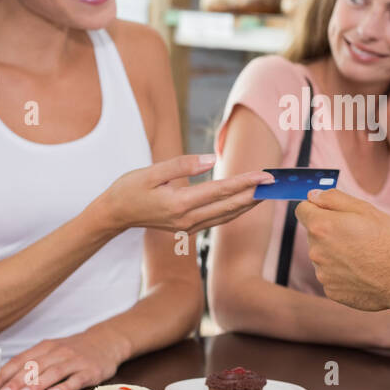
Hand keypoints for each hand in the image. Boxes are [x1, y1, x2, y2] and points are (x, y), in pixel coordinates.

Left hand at [0, 327, 128, 389]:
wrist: (107, 341)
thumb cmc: (74, 350)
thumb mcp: (52, 351)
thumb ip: (32, 364)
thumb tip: (4, 381)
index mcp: (45, 348)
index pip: (21, 360)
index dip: (6, 374)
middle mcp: (58, 352)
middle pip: (35, 367)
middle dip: (17, 382)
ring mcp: (75, 361)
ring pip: (52, 373)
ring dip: (36, 385)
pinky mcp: (90, 371)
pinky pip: (76, 379)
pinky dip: (64, 387)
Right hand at [99, 154, 272, 234]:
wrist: (115, 214)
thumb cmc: (129, 188)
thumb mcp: (151, 172)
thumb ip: (182, 165)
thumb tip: (210, 160)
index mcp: (179, 204)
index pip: (220, 191)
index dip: (245, 182)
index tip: (264, 175)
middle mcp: (187, 219)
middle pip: (229, 206)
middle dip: (254, 193)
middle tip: (274, 182)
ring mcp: (188, 227)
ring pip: (226, 216)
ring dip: (247, 204)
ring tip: (266, 192)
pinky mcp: (187, 228)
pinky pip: (217, 219)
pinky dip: (234, 210)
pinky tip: (244, 202)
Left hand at [295, 188, 389, 311]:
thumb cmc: (388, 243)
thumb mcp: (365, 210)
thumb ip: (334, 199)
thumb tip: (314, 195)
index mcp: (322, 227)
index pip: (303, 209)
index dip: (317, 207)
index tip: (330, 211)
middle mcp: (316, 251)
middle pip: (314, 234)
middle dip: (330, 231)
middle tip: (357, 234)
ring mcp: (322, 273)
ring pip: (323, 255)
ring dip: (336, 252)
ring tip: (362, 255)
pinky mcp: (330, 290)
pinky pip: (331, 275)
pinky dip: (342, 272)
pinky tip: (361, 270)